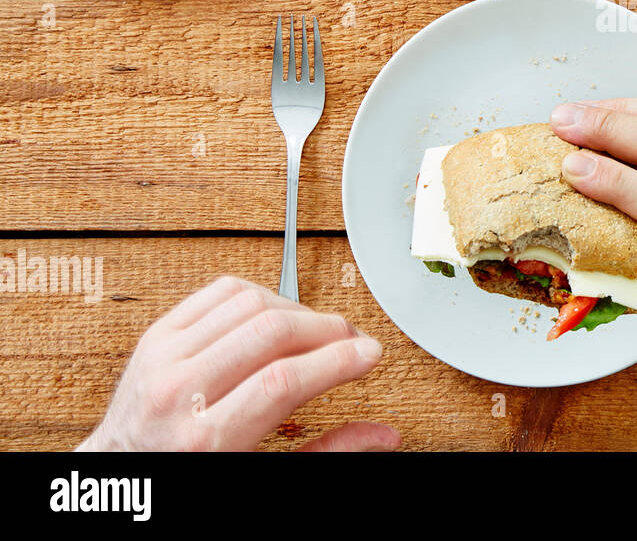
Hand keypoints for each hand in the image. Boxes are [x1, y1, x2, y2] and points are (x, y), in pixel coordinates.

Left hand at [79, 277, 398, 451]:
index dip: (336, 360)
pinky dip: (260, 293)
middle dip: (326, 329)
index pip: (282, 381)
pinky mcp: (156, 335)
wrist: (121, 471)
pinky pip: (218, 291)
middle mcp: (178, 394)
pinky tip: (277, 314)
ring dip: (297, 309)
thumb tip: (383, 436)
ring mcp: (162, 359)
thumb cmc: (190, 474)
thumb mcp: (261, 476)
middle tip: (352, 340)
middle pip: (269, 333)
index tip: (369, 353)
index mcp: (205, 441)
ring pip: (248, 302)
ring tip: (317, 331)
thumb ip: (325, 452)